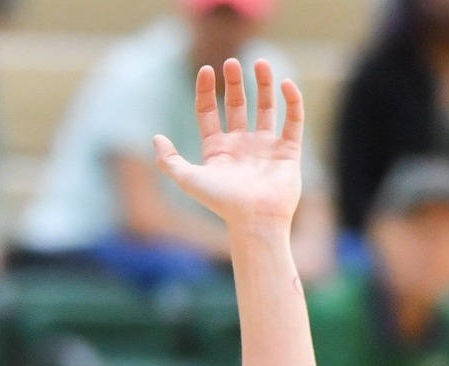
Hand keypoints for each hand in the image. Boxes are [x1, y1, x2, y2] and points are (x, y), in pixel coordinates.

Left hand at [154, 59, 304, 231]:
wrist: (254, 219)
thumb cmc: (221, 201)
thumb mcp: (188, 179)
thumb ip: (169, 160)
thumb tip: (155, 137)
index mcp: (216, 150)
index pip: (208, 113)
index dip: (205, 91)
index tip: (206, 70)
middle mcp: (241, 145)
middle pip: (236, 106)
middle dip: (234, 83)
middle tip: (232, 62)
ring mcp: (265, 147)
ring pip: (265, 108)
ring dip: (264, 85)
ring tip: (261, 62)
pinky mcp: (288, 151)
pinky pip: (293, 121)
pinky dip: (292, 102)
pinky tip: (286, 84)